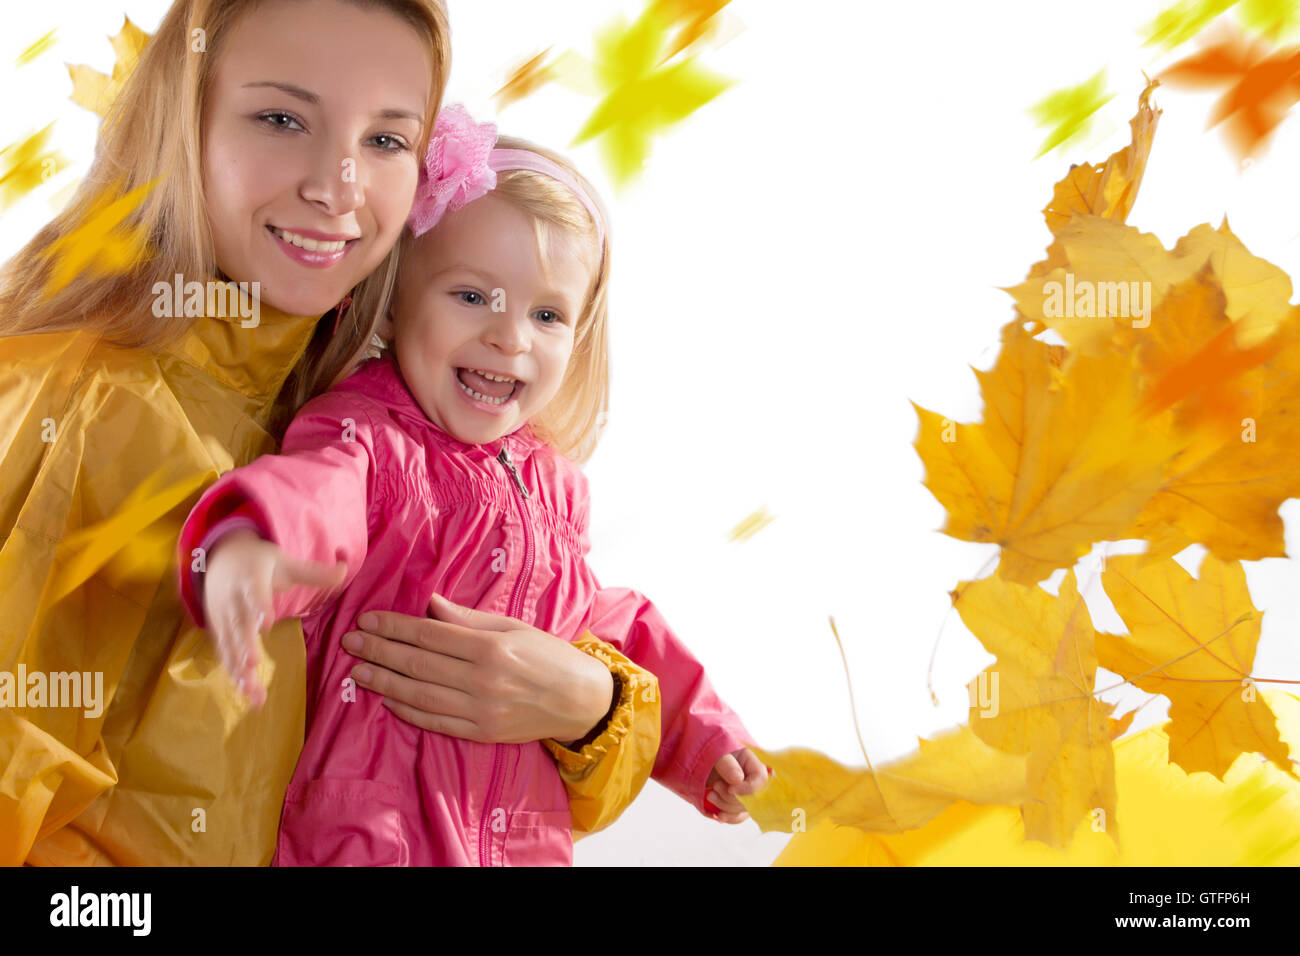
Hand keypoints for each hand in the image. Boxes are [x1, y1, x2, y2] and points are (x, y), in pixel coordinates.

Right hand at [203, 529, 346, 707]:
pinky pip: (225, 653)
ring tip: (250, 690)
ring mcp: (223, 616)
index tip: (267, 622)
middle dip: (245, 645)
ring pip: (230, 644)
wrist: (221, 559)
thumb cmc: (260, 563)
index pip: (254, 591)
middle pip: (239, 623)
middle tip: (253, 664)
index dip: (259, 606)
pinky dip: (233, 672)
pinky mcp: (219, 631)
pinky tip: (246, 692)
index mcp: (251, 578)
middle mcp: (233, 599)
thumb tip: (345, 570)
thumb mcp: (285, 563)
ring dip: (239, 668)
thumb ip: (314, 572)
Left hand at [341, 592, 613, 743]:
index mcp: (491, 647)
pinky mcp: (481, 732)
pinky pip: (436, 722)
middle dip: (379, 651)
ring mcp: (480, 709)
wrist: (581, 700)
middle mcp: (482, 679)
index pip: (429, 634)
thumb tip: (430, 604)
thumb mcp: (513, 627)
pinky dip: (408, 711)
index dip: (394, 627)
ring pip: (420, 694)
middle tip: (350, 642)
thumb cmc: (549, 656)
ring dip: (385, 681)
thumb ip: (468, 619)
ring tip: (358, 671)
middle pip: (418, 663)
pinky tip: (388, 699)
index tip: (367, 620)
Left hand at [704, 747, 769, 823]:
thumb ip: (727, 764)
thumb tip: (738, 779)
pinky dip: (728, 817)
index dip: (748, 788)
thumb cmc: (710, 754)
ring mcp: (747, 794)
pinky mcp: (738, 805)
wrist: (701, 764)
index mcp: (752, 763)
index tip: (730, 789)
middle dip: (731, 798)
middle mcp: (753, 780)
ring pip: (744, 810)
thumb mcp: (716, 754)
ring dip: (725, 806)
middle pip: (753, 798)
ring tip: (710, 795)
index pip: (761, 779)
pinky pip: (739, 817)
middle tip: (715, 786)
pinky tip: (718, 815)